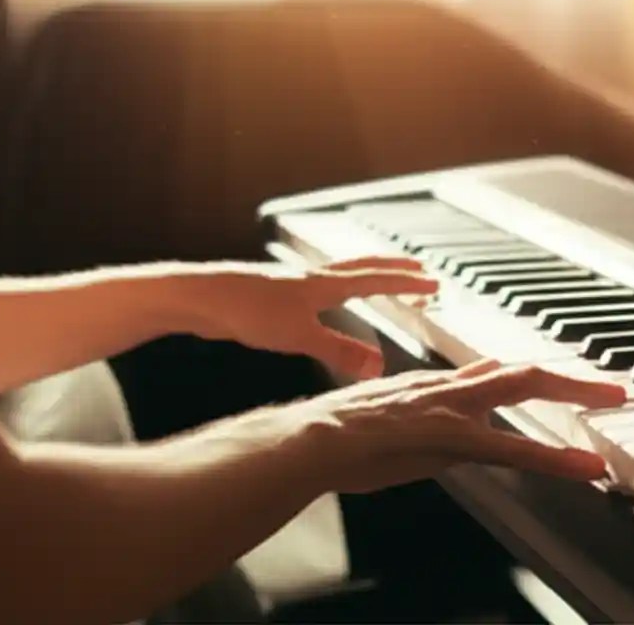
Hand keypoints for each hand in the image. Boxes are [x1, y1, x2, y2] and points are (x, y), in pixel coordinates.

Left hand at [185, 257, 437, 377]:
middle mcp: (313, 278)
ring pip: (341, 274)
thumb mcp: (298, 336)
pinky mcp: (276, 295)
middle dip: (394, 267)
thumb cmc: (245, 311)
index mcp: (324, 285)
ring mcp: (294, 284)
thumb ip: (339, 350)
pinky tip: (327, 302)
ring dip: (367, 274)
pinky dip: (338, 289)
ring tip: (381, 278)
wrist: (199, 297)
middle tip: (420, 267)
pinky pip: (320, 288)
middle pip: (363, 266)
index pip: (377, 280)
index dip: (407, 284)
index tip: (434, 283)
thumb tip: (378, 367)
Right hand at [295, 359, 627, 492]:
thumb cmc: (336, 440)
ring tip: (617, 402)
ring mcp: (453, 408)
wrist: (309, 441)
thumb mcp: (386, 421)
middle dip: (569, 377)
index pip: (492, 372)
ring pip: (525, 388)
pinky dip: (557, 458)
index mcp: (432, 385)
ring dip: (577, 394)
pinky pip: (516, 447)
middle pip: (520, 370)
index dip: (529, 376)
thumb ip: (416, 416)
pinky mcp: (453, 437)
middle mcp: (448, 386)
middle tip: (613, 388)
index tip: (559, 378)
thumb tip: (434, 422)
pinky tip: (587, 468)